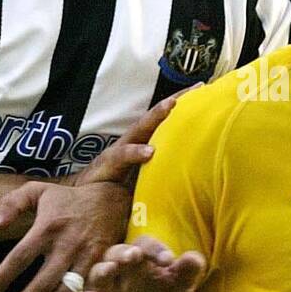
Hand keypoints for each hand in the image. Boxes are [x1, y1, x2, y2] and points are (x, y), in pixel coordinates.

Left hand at [0, 88, 193, 291]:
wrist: (110, 198)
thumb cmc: (68, 198)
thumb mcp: (37, 190)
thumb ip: (10, 204)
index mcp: (47, 227)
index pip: (19, 258)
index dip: (2, 278)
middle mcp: (66, 244)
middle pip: (41, 284)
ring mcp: (86, 257)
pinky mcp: (100, 266)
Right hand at [65, 87, 196, 189]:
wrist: (85, 203)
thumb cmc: (119, 193)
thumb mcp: (147, 182)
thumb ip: (165, 175)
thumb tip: (197, 177)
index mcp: (143, 144)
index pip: (166, 122)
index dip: (184, 106)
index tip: (205, 91)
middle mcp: (132, 142)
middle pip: (156, 117)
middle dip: (176, 100)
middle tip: (197, 89)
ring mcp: (119, 151)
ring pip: (140, 129)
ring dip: (156, 116)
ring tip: (172, 105)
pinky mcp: (107, 165)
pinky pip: (122, 157)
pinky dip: (136, 153)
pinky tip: (150, 151)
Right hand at [83, 236, 206, 291]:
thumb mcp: (180, 288)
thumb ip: (188, 273)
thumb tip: (194, 258)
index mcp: (142, 259)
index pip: (144, 244)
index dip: (155, 248)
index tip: (169, 261)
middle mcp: (120, 268)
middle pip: (116, 252)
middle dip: (124, 252)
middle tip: (134, 256)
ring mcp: (105, 287)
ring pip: (97, 272)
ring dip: (103, 269)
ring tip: (112, 270)